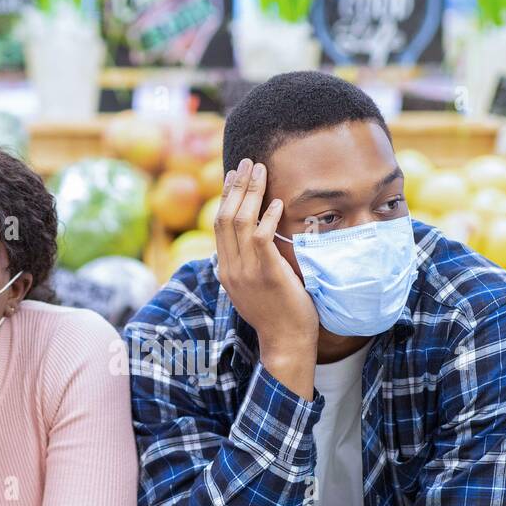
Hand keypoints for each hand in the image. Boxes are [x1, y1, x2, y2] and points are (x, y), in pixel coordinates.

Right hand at [214, 159, 317, 397]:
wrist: (286, 343)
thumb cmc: (278, 315)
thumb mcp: (254, 287)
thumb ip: (249, 264)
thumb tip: (255, 241)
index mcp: (226, 270)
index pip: (220, 225)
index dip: (226, 196)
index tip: (234, 175)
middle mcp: (231, 268)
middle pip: (226, 217)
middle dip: (236, 186)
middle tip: (248, 162)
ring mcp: (246, 271)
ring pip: (240, 222)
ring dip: (251, 192)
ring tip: (261, 170)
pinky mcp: (266, 274)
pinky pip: (261, 237)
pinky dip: (267, 216)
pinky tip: (277, 202)